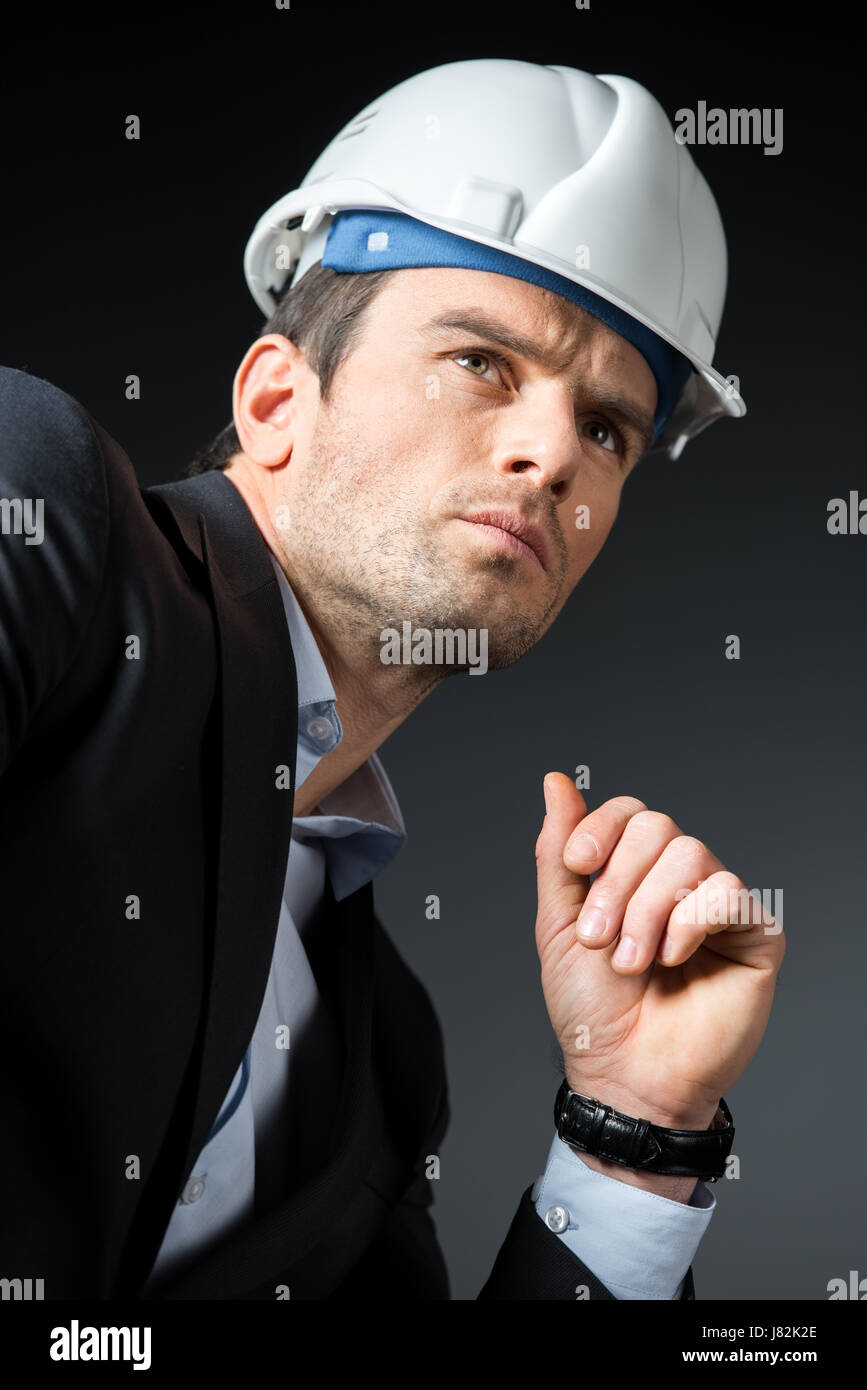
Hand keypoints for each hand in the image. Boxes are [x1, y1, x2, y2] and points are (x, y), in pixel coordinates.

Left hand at [535, 773, 784, 1134]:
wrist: (624, 1073)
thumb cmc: (592, 1009)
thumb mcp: (558, 923)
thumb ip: (558, 853)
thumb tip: (556, 782)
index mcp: (633, 874)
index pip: (629, 813)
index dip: (601, 828)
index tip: (577, 866)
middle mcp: (677, 883)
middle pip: (657, 827)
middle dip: (617, 883)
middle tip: (599, 940)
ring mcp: (717, 907)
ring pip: (690, 854)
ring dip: (647, 910)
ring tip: (632, 962)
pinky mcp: (755, 935)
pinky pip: (729, 892)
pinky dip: (690, 921)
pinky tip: (673, 958)